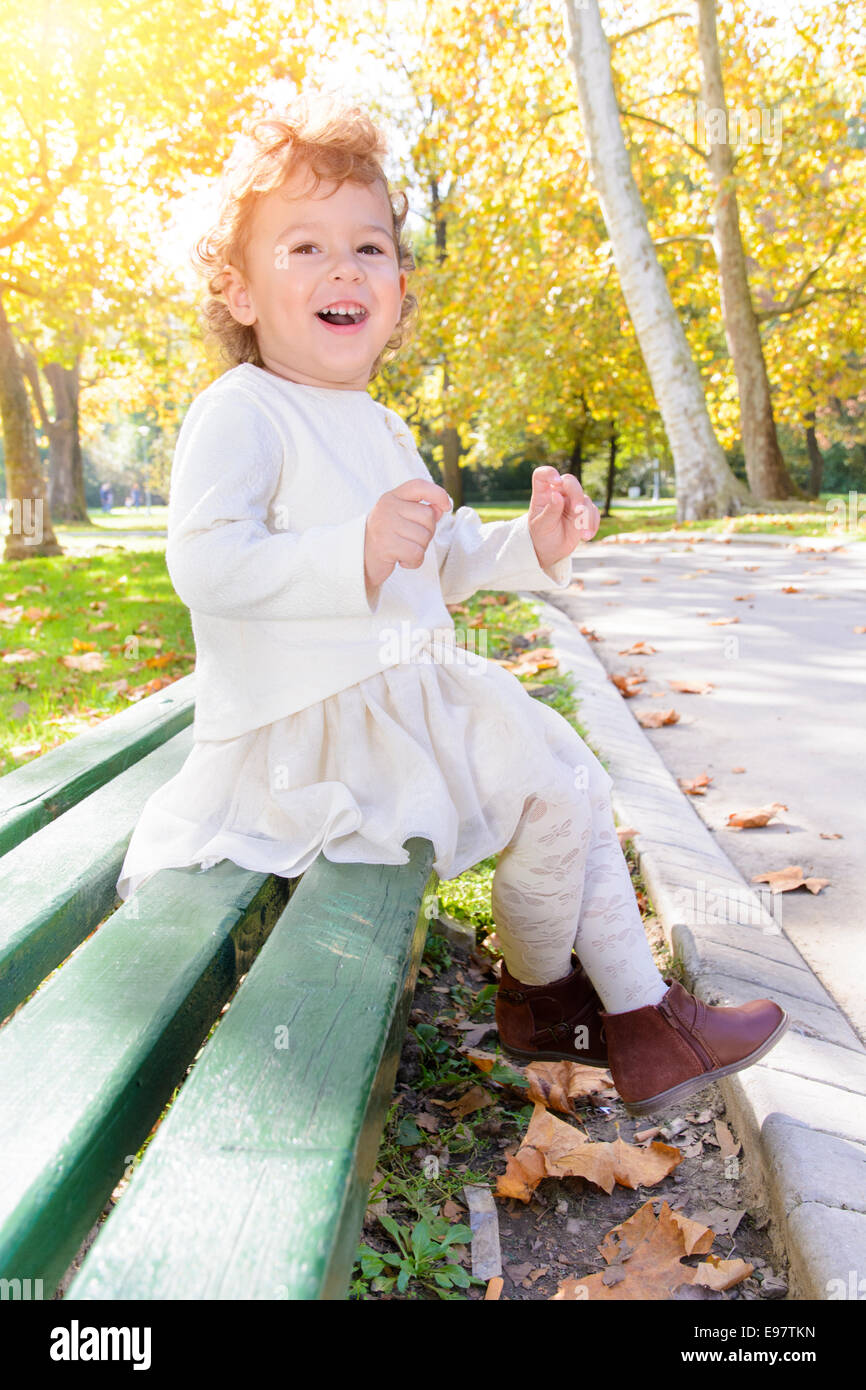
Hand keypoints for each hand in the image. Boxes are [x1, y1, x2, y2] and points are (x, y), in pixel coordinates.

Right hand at [364, 478, 452, 594]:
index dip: (437, 493)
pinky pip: (416, 554)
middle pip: (428, 516)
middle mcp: (387, 507)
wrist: (358, 559)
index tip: (446, 506)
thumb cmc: (385, 538)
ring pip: (424, 537)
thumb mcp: (400, 518)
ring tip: (404, 550)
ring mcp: (385, 525)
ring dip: (420, 549)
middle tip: (410, 540)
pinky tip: (401, 560)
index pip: (419, 486)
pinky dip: (414, 562)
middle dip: (427, 533)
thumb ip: (420, 511)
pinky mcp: (385, 545)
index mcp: (392, 497)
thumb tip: (441, 508)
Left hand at [527, 466, 599, 570]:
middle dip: (576, 494)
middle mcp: (558, 494)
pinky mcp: (584, 512)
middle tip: (577, 511)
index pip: (542, 475)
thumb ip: (550, 510)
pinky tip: (586, 536)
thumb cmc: (541, 536)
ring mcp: (572, 502)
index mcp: (542, 494)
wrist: (550, 551)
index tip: (556, 481)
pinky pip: (594, 512)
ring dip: (587, 515)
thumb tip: (557, 494)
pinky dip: (593, 524)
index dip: (549, 473)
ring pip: (585, 498)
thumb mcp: (542, 526)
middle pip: (570, 481)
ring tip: (583, 534)